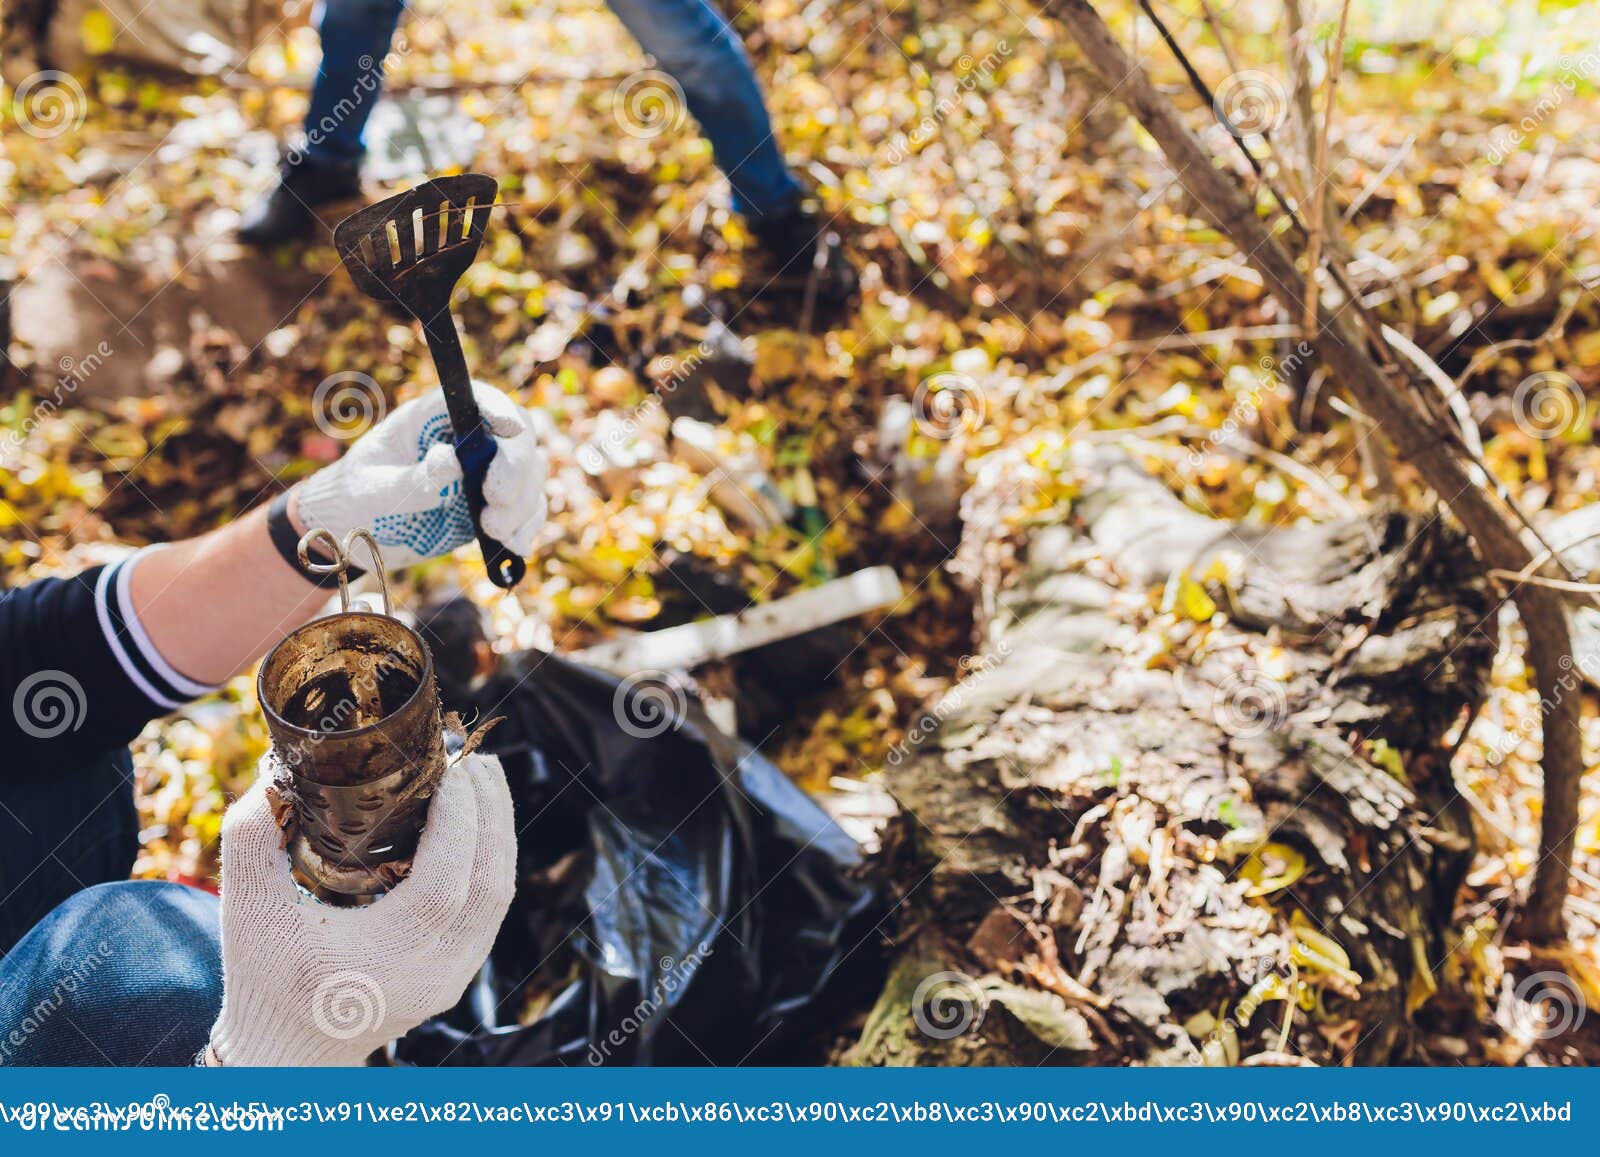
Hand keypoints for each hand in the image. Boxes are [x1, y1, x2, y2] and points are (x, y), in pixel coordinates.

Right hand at [207, 752, 515, 1065]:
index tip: (450, 766)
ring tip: (482, 775)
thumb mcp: (245, 908)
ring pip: (500, 893)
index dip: (459, 820)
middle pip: (490, 884)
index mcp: (384, 962)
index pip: (447, 885)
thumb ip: (251, 835)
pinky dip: (490, 856)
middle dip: (491, 811)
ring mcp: (455, 977)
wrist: (286, 1054)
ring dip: (498, 828)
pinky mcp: (462, 972)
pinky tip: (477, 818)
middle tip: (473, 756)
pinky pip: (492, 905)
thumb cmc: (264, 979)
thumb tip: (276, 768)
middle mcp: (433, 975)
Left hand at [294, 382, 546, 569]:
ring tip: (492, 532)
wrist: (355, 532)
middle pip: (517, 439)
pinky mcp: (494, 507)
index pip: (479, 401)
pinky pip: (526, 511)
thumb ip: (413, 478)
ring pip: (529, 477)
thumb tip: (451, 461)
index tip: (508, 429)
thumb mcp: (376, 490)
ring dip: (521, 505)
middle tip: (497, 501)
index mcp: (434, 419)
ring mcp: (485, 474)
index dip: (500, 408)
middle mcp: (468, 441)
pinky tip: (512, 547)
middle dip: (517, 469)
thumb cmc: (358, 499)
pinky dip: (525, 528)